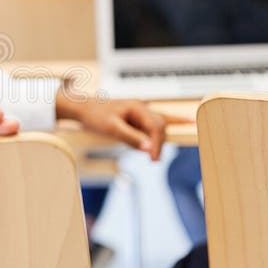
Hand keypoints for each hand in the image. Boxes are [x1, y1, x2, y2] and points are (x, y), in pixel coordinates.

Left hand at [72, 99, 189, 160]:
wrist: (81, 108)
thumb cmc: (94, 116)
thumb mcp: (111, 129)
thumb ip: (131, 138)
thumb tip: (149, 149)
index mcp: (137, 107)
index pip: (155, 126)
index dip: (157, 144)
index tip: (154, 159)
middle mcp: (141, 107)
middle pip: (160, 126)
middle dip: (159, 143)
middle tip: (154, 161)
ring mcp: (140, 111)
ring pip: (159, 125)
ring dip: (160, 139)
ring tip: (156, 154)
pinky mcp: (137, 117)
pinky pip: (155, 123)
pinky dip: (166, 127)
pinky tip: (186, 123)